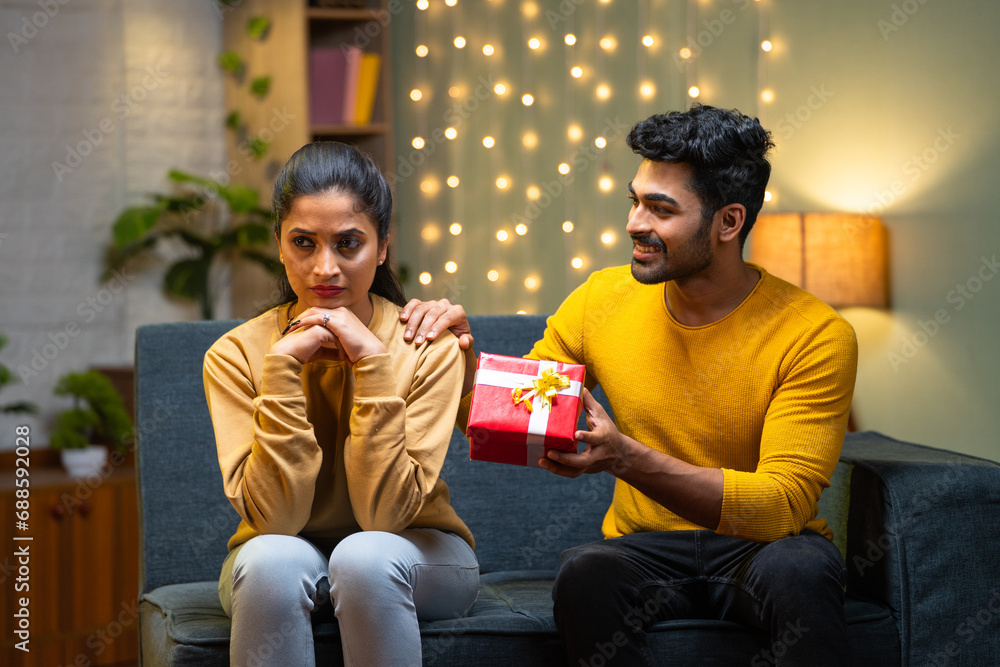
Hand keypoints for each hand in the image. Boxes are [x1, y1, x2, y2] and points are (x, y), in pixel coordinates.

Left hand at [272, 307, 386, 363]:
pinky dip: (305, 321)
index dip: (307, 317)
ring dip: (300, 318)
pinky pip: (317, 318)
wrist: (370, 355)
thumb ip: (335, 339)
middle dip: (301, 316)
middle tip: (289, 325)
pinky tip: (296, 327)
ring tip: (289, 326)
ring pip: (315, 312)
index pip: (321, 311)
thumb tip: (325, 344)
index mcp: (344, 314)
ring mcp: (341, 314)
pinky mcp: (338, 321)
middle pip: (316, 309)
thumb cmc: (358, 353)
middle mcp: (342, 311)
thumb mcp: (344, 343)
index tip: (295, 325)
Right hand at [400, 298, 473, 348]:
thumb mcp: (466, 342)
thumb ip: (467, 342)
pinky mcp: (422, 304)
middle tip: (417, 343)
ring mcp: (432, 303)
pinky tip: (402, 320)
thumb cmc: (458, 338)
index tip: (429, 338)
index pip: (448, 317)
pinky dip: (407, 310)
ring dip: (413, 323)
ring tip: (407, 337)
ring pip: (421, 308)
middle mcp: (445, 305)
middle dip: (423, 328)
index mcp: (457, 312)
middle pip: (433, 313)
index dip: (438, 327)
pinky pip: (414, 303)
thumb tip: (463, 342)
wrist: (450, 334)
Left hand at [538, 388, 634, 477]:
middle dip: (566, 459)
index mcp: (603, 438)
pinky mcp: (584, 470)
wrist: (619, 454)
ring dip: (557, 468)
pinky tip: (545, 463)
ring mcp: (591, 465)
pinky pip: (570, 473)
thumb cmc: (607, 431)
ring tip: (542, 460)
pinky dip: (557, 470)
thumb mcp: (602, 416)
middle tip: (550, 452)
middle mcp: (597, 454)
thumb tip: (581, 387)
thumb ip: (590, 403)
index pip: (595, 439)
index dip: (586, 438)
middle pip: (582, 461)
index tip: (576, 434)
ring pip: (575, 471)